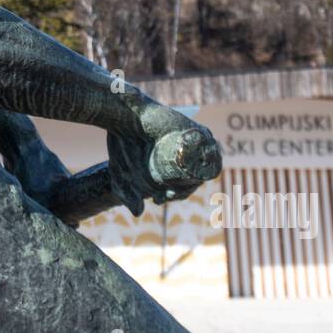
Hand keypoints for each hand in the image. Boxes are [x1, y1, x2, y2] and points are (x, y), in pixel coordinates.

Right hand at [106, 103, 222, 215]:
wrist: (126, 118)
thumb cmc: (123, 144)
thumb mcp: (121, 175)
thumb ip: (126, 195)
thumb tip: (138, 213)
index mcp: (173, 165)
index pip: (183, 186)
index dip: (174, 196)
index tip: (158, 199)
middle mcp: (185, 155)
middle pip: (193, 180)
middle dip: (181, 192)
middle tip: (166, 194)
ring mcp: (193, 144)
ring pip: (202, 169)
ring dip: (193, 182)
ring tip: (175, 187)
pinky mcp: (198, 132)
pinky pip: (211, 148)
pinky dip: (209, 159)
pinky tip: (195, 171)